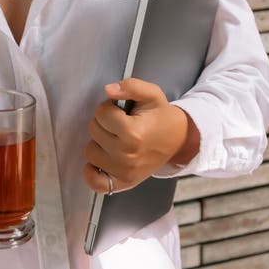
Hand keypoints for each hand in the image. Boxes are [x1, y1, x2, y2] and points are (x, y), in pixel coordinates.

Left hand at [83, 78, 199, 193]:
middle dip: (104, 123)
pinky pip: (95, 181)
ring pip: (90, 152)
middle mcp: (126, 155)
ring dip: (99, 143)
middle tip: (121, 124)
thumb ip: (130, 86)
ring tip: (116, 139)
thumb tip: (108, 89)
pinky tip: (104, 159)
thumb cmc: (161, 117)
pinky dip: (94, 171)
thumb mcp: (151, 94)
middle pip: (94, 130)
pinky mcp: (123, 183)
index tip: (121, 111)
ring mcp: (124, 171)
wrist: (178, 140)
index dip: (109, 107)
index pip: (101, 113)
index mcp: (133, 132)